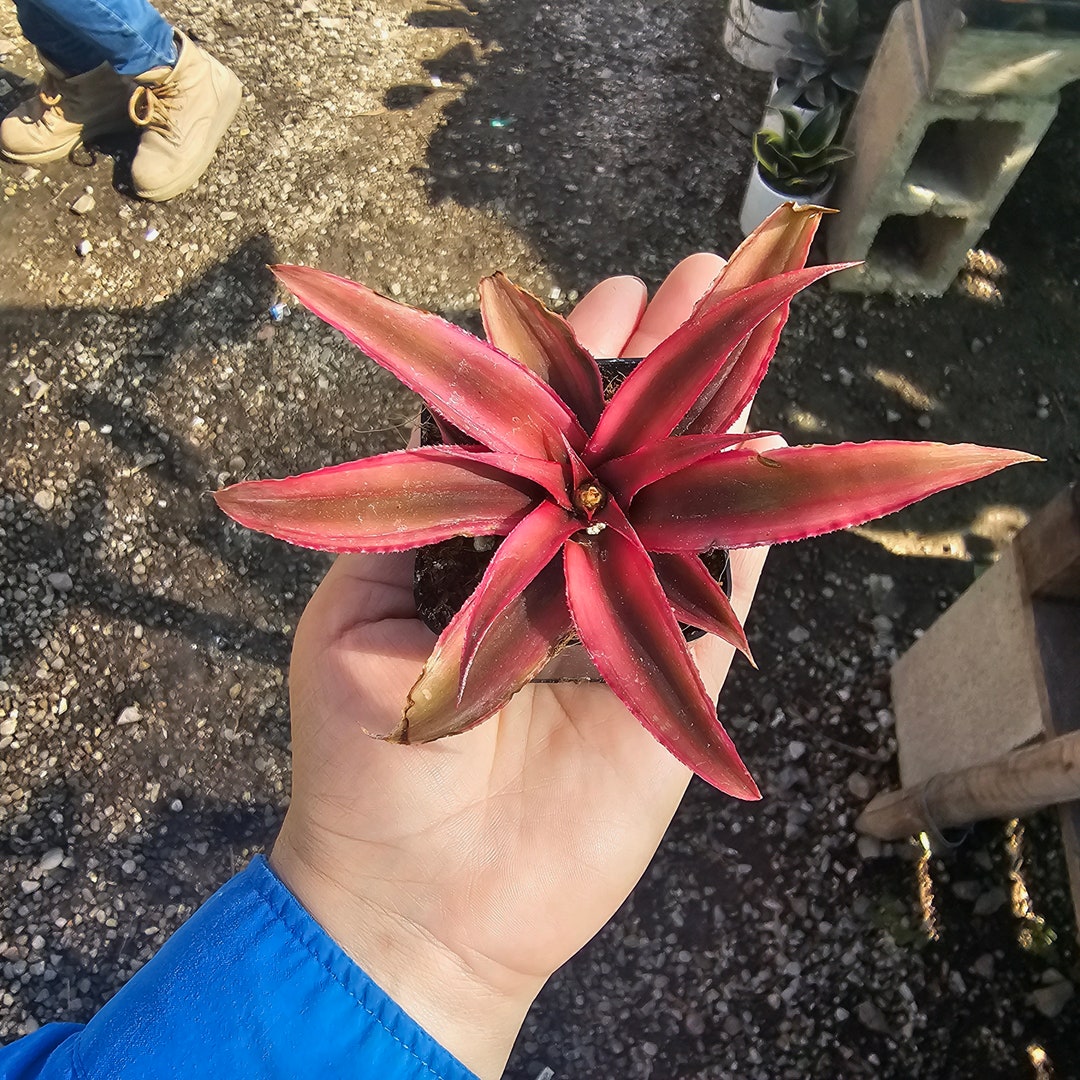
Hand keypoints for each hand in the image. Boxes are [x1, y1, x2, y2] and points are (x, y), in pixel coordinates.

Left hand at [270, 255, 774, 1078]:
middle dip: (661, 359)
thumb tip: (463, 425)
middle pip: (622, 445)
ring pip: (678, 496)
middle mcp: (560, 564)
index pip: (541, 431)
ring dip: (713, 412)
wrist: (423, 897)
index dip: (576, 360)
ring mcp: (622, 614)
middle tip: (704, 276)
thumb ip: (412, 522)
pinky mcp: (672, 673)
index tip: (611, 296)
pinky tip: (770, 449)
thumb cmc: (365, 760)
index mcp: (486, 543)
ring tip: (745, 325)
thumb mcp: (354, 619)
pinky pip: (721, 589)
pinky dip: (749, 523)